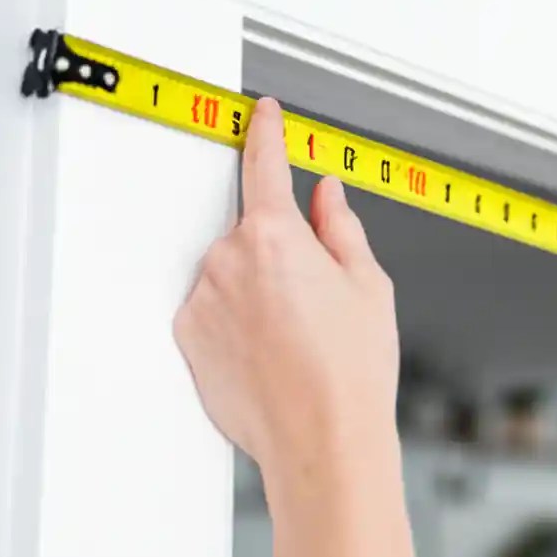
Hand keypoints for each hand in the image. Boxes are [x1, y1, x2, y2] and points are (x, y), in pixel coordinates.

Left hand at [174, 97, 399, 490]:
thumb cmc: (352, 371)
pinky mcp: (187, 336)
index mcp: (277, 236)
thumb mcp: (370, 286)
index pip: (266, 165)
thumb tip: (329, 195)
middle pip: (252, 231)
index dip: (267, 133)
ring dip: (258, 288)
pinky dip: (238, 321)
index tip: (263, 115)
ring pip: (232, 272)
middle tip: (319, 299)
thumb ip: (342, 228)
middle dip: (282, 251)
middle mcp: (228, 259)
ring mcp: (202, 299)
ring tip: (298, 337)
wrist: (322, 441)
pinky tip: (273, 353)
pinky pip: (213, 308)